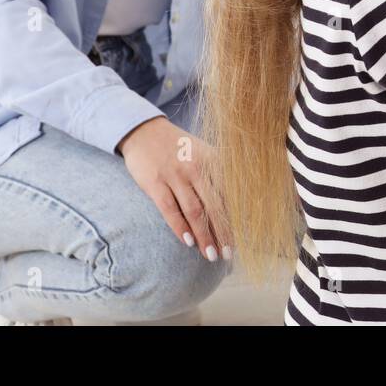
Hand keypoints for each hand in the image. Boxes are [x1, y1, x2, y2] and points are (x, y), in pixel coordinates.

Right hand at [117, 117, 231, 262]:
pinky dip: (179, 227)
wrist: (144, 130)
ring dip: (204, 236)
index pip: (229, 194)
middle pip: (214, 206)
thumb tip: (237, 200)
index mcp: (213, 160)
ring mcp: (176, 175)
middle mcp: (197, 167)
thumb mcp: (203, 151)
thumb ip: (219, 172)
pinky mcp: (155, 182)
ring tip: (211, 255)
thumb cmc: (178, 146)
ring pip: (194, 211)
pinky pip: (169, 209)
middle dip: (223, 233)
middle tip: (228, 255)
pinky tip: (188, 242)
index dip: (236, 218)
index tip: (242, 238)